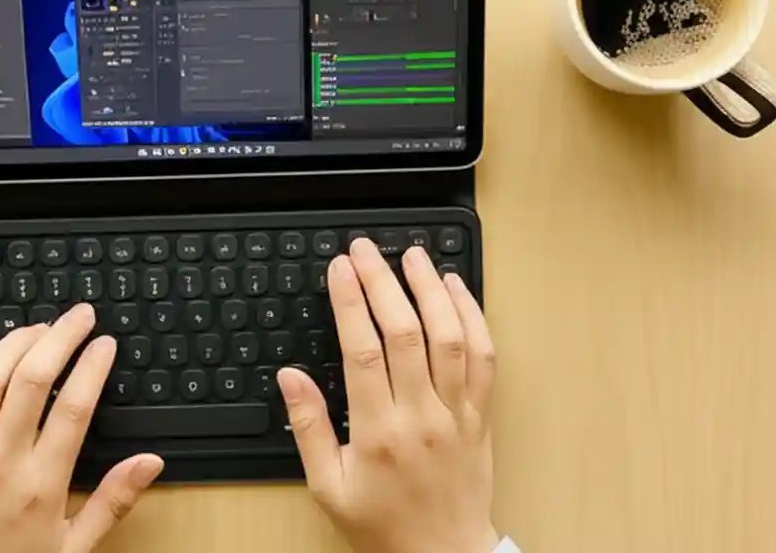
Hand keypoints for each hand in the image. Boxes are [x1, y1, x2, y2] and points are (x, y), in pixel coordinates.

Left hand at [0, 304, 163, 552]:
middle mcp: (1, 463)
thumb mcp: (74, 546)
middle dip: (60, 337)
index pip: (74, 406)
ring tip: (36, 328)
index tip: (104, 343)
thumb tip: (151, 463)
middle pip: (33, 380)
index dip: (92, 366)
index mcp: (43, 485)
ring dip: (13, 344)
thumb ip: (112, 501)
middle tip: (78, 315)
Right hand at [280, 240, 497, 552]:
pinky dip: (473, 318)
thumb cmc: (381, 526)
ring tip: (413, 256)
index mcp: (377, 432)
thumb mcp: (327, 486)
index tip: (340, 268)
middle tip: (366, 249)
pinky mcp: (481, 416)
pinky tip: (455, 290)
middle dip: (383, 282)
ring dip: (431, 290)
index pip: (363, 350)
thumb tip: (290, 376)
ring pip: (450, 337)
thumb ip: (308, 427)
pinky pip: (485, 358)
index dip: (350, 301)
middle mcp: (421, 416)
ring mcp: (456, 413)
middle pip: (406, 332)